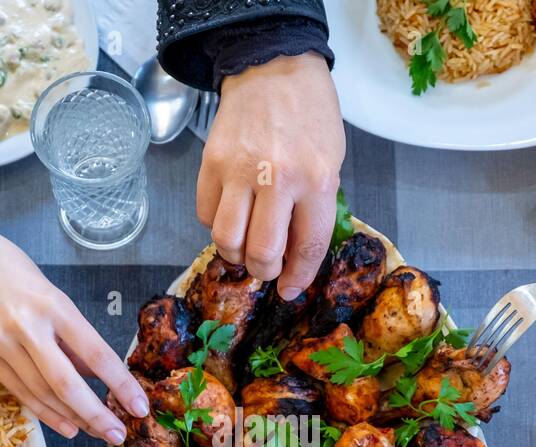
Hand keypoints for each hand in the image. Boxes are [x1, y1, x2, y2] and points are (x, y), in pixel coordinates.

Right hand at [0, 229, 147, 440]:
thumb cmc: (10, 268)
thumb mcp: (50, 291)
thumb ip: (70, 334)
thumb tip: (94, 374)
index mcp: (54, 306)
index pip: (96, 354)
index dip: (120, 385)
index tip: (139, 406)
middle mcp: (29, 328)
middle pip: (67, 383)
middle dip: (96, 414)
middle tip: (118, 435)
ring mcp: (3, 345)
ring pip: (42, 393)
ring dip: (73, 418)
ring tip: (96, 433)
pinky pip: (19, 392)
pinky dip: (44, 413)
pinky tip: (66, 427)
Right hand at [197, 52, 344, 297]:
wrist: (274, 68)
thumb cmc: (310, 117)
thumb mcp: (330, 163)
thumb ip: (314, 209)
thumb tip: (294, 257)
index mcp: (316, 181)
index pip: (307, 248)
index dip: (297, 277)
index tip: (289, 289)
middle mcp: (277, 179)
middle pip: (261, 253)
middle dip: (264, 272)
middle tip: (266, 266)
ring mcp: (240, 171)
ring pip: (226, 240)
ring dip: (234, 255)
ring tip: (244, 247)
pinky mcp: (211, 163)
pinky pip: (205, 214)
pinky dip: (216, 225)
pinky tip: (231, 215)